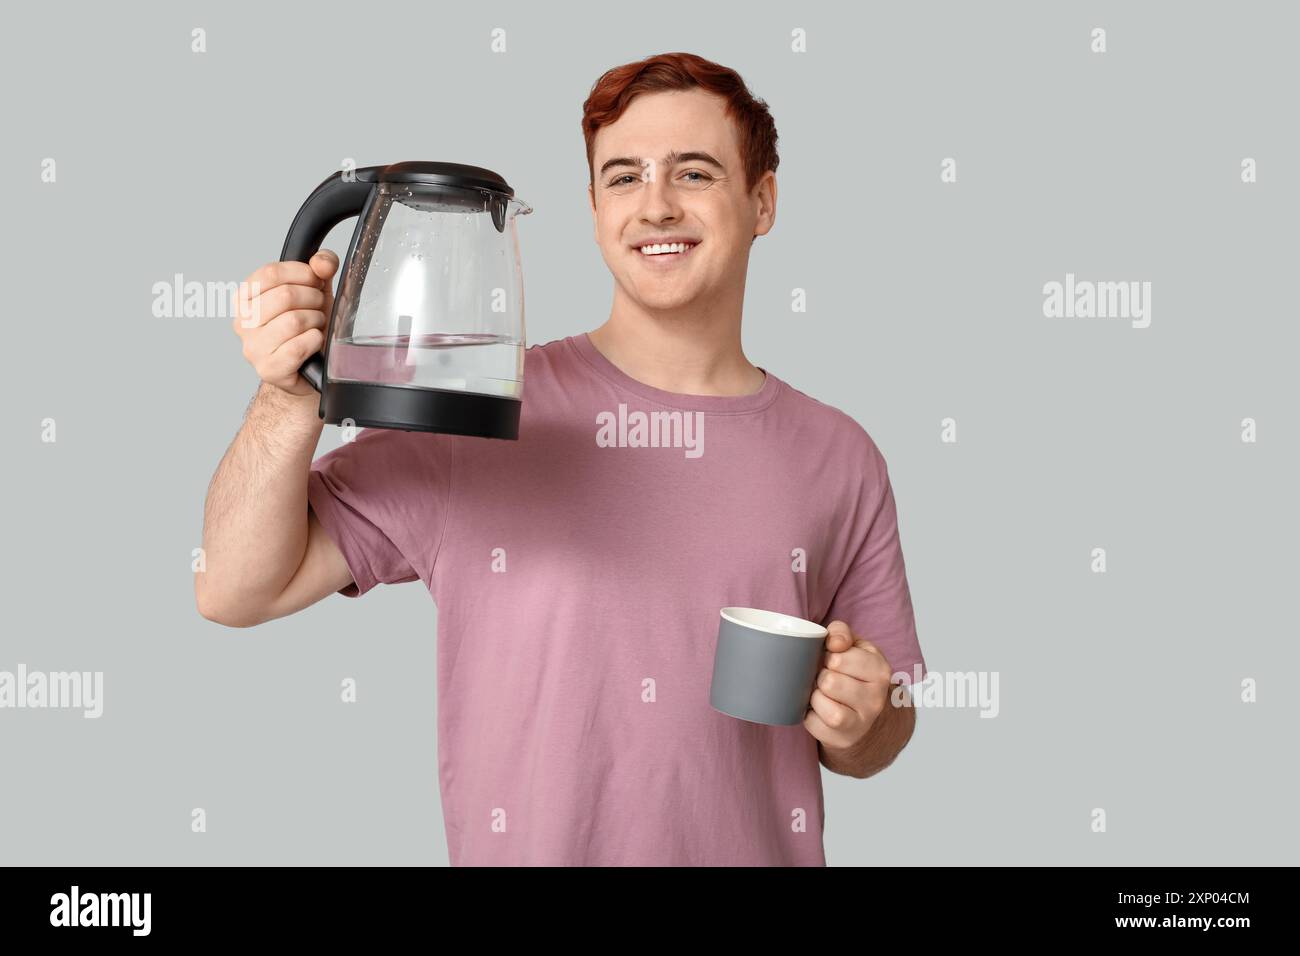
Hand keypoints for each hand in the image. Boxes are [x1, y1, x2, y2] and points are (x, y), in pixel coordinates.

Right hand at [233, 250, 338, 396]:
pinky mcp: (268, 369)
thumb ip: (320, 268)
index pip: (270, 273)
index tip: (315, 281)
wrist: (307, 370)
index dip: (302, 273)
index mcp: (246, 298)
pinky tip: (314, 342)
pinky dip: (314, 341)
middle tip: (318, 307)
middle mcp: (242, 322)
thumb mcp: (314, 291)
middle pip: (285, 296)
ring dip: (315, 321)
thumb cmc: (305, 329)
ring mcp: (253, 347)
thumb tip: (322, 262)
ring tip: (316, 326)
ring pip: (293, 321)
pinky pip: (297, 348)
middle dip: (313, 299)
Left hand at [803, 620, 894, 753]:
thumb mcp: (853, 646)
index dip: (827, 656)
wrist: (864, 713)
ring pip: (822, 702)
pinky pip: (813, 722)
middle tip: (826, 678)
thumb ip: (841, 633)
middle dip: (820, 677)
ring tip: (822, 694)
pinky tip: (819, 711)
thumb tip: (834, 642)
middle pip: (829, 681)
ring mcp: (862, 722)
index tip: (832, 660)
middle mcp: (876, 698)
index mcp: (880, 670)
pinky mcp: (844, 738)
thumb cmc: (853, 672)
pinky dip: (809, 715)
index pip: (838, 658)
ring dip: (814, 696)